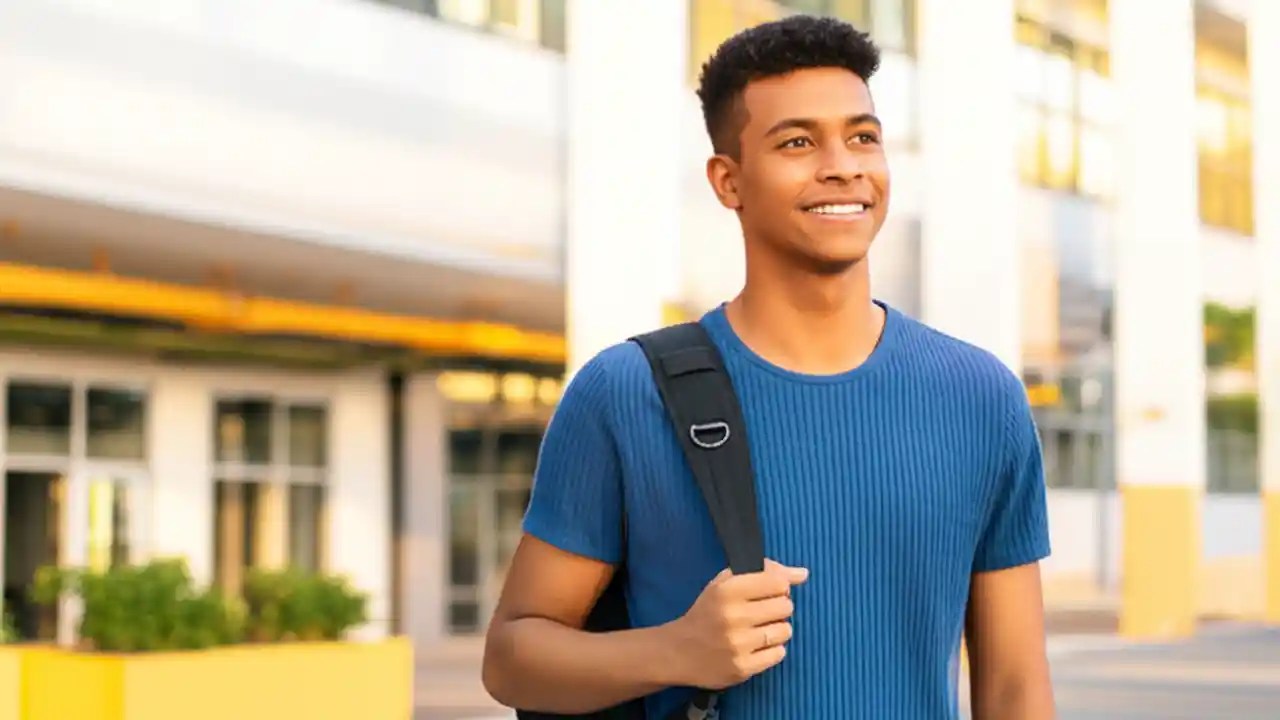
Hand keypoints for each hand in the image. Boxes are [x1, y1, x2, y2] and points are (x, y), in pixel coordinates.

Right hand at [665, 559, 808, 689]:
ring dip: (777, 629)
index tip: (769, 591)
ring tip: (759, 630)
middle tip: (762, 612)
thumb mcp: (724, 584)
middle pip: (785, 606)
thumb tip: (802, 574)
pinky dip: (772, 649)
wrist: (679, 651)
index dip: (779, 585)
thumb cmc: (706, 612)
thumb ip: (764, 572)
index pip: (778, 582)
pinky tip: (756, 646)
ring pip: (785, 631)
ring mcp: (739, 645)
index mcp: (728, 590)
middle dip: (778, 607)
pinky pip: (779, 654)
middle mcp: (734, 616)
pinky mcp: (743, 668)